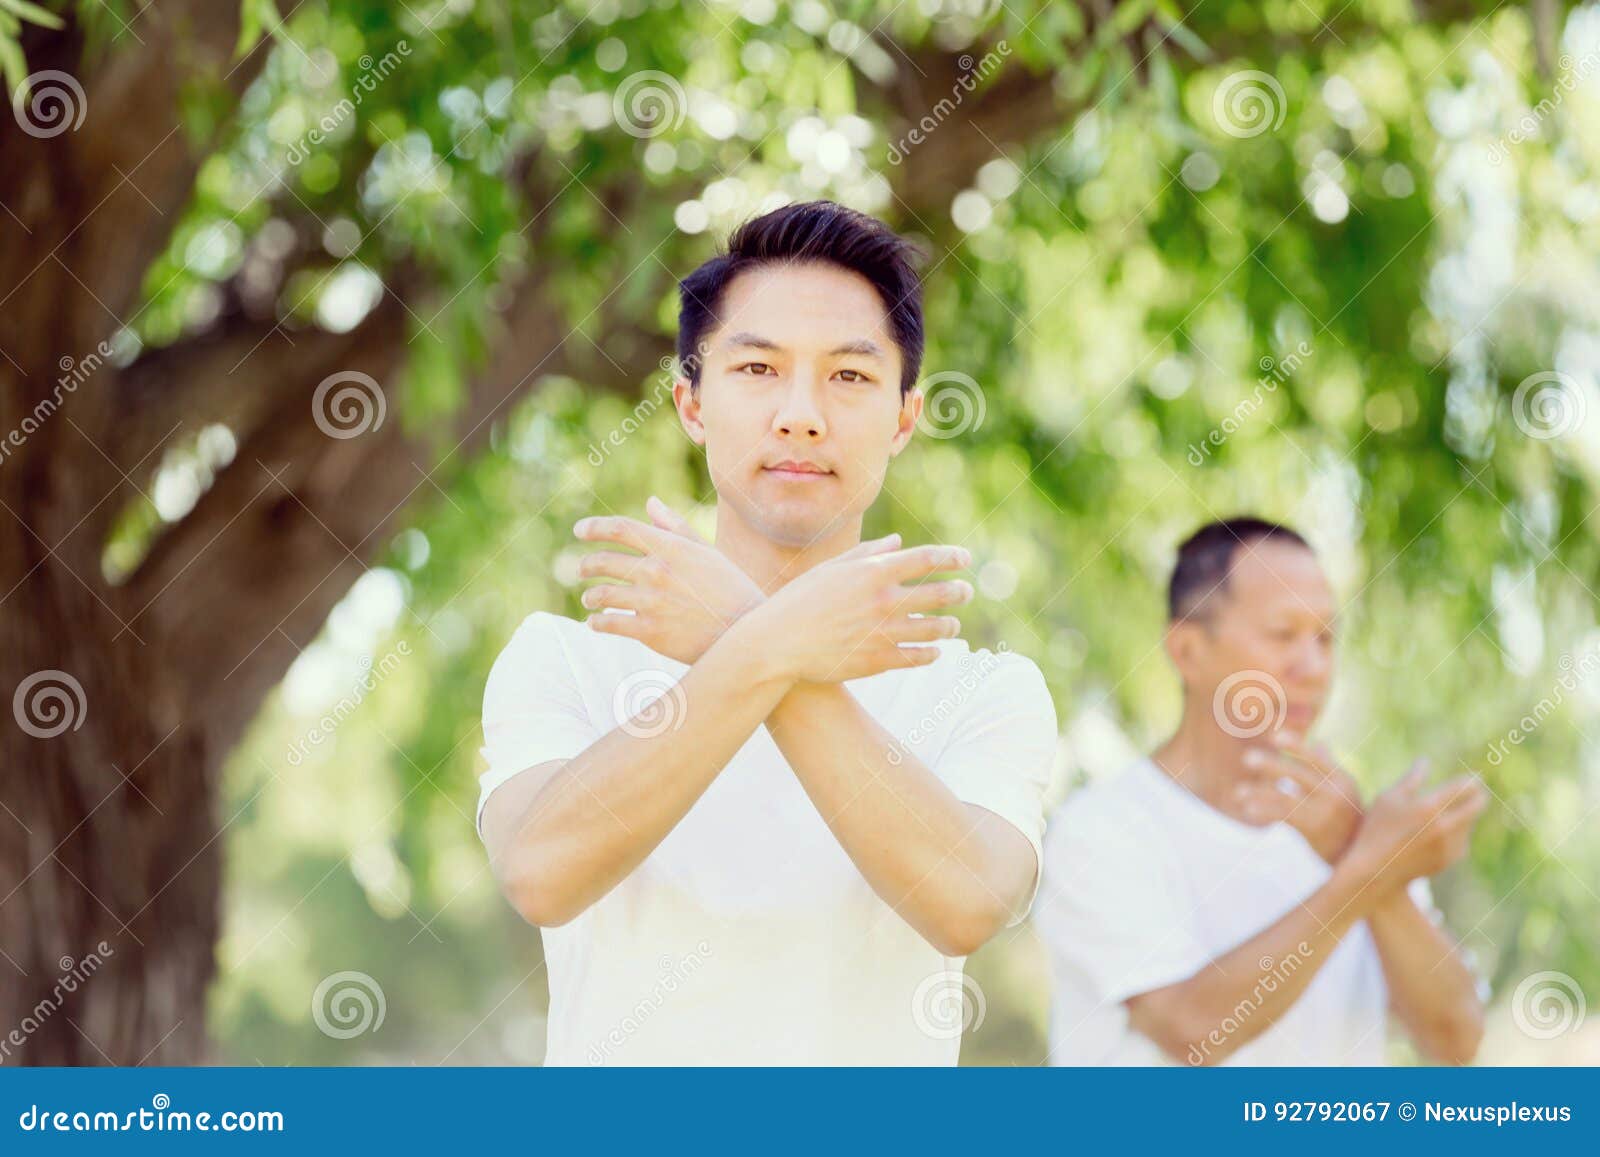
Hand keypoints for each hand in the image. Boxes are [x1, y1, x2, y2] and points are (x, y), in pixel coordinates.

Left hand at [575, 497, 765, 663]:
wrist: (745, 632)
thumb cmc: (729, 588)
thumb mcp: (706, 552)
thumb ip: (675, 526)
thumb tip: (651, 503)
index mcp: (671, 548)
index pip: (621, 529)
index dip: (595, 527)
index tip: (579, 530)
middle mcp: (657, 572)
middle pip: (604, 561)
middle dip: (587, 565)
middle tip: (583, 569)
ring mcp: (651, 602)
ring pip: (602, 594)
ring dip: (590, 596)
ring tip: (590, 599)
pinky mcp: (650, 631)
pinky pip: (610, 623)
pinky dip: (598, 623)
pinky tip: (597, 623)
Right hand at [748, 541, 973, 682]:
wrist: (777, 644)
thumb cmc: (799, 601)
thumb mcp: (830, 569)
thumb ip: (867, 553)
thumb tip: (897, 543)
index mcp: (873, 572)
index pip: (927, 559)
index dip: (952, 557)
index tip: (964, 559)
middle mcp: (883, 601)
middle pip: (939, 594)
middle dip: (959, 592)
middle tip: (966, 592)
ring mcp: (883, 633)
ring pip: (934, 629)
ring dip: (949, 626)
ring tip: (952, 625)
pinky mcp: (879, 661)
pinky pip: (918, 657)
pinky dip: (931, 653)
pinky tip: (934, 651)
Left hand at [1236, 733, 1363, 863]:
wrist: (1359, 855)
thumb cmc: (1350, 819)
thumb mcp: (1346, 792)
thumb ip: (1330, 767)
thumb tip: (1319, 742)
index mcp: (1342, 780)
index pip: (1316, 759)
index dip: (1296, 746)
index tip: (1275, 736)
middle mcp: (1335, 794)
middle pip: (1299, 774)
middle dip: (1272, 765)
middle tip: (1247, 757)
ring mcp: (1324, 813)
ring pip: (1286, 797)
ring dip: (1260, 793)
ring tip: (1238, 792)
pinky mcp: (1314, 830)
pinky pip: (1284, 816)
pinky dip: (1265, 811)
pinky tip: (1248, 809)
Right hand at [1343, 760, 1487, 894]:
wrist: (1375, 870)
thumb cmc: (1376, 828)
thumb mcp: (1387, 798)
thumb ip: (1411, 778)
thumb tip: (1425, 761)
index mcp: (1428, 807)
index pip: (1465, 787)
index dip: (1472, 780)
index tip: (1474, 777)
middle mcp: (1444, 826)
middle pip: (1478, 803)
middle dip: (1478, 794)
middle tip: (1475, 789)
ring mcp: (1450, 845)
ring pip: (1470, 821)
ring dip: (1463, 813)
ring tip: (1443, 812)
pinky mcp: (1451, 859)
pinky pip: (1462, 838)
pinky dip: (1455, 832)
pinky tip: (1436, 832)